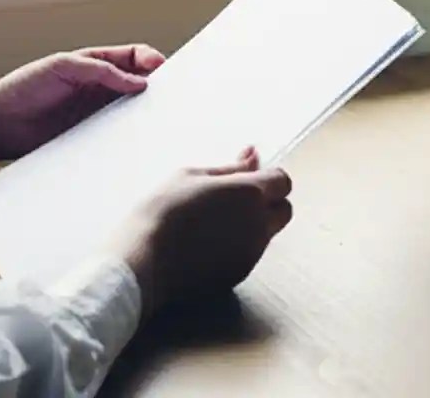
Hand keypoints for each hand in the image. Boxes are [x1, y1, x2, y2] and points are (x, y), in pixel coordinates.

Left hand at [0, 45, 166, 161]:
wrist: (0, 123)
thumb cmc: (24, 87)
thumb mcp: (63, 67)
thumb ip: (100, 71)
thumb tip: (138, 81)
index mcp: (93, 63)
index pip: (132, 56)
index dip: (149, 59)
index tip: (161, 68)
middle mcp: (99, 87)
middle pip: (138, 83)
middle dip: (155, 86)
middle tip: (168, 94)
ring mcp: (96, 112)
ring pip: (131, 109)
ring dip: (144, 111)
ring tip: (157, 115)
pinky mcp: (91, 136)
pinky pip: (117, 133)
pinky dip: (129, 134)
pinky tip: (137, 136)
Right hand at [115, 148, 293, 319]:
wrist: (144, 259)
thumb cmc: (163, 210)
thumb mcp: (192, 175)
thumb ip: (231, 167)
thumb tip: (254, 155)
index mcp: (249, 192)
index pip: (283, 181)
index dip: (267, 178)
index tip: (245, 179)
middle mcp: (259, 224)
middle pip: (284, 210)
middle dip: (269, 203)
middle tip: (234, 201)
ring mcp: (252, 252)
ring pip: (267, 233)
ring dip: (253, 225)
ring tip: (213, 223)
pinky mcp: (240, 274)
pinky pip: (250, 254)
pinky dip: (238, 246)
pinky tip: (207, 244)